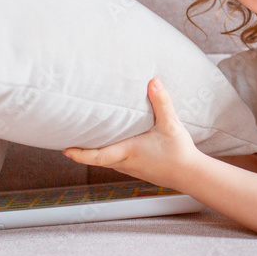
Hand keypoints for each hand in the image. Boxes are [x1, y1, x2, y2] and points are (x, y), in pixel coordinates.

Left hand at [62, 77, 197, 189]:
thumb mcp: (170, 124)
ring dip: (96, 152)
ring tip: (88, 139)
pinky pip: (118, 162)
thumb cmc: (179, 153)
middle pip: (98, 159)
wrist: (191, 174)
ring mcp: (131, 169)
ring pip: (108, 161)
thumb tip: (153, 81)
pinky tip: (114, 144)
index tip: (65, 150)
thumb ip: (161, 102)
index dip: (79, 154)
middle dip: (83, 151)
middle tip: (69, 139)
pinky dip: (110, 154)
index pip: (97, 156)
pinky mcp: (139, 170)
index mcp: (128, 152)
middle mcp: (126, 163)